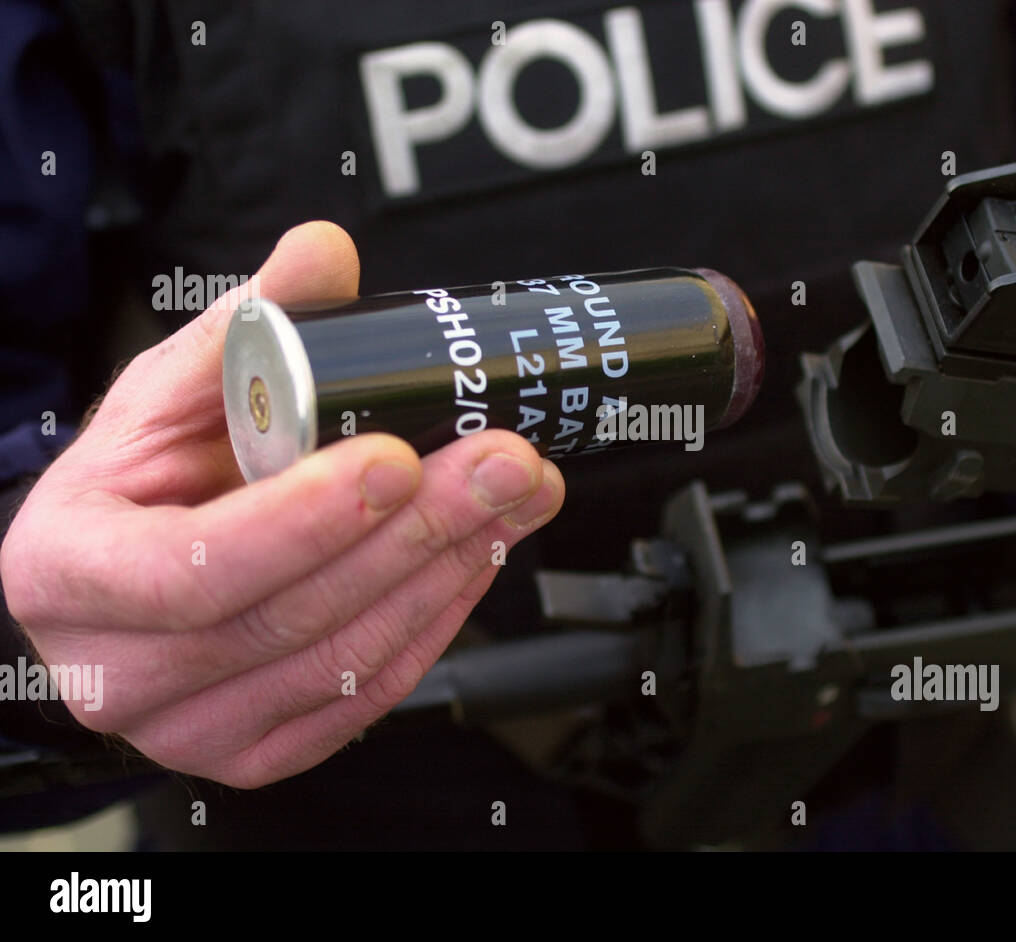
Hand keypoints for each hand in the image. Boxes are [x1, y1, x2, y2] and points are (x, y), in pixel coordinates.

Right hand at [0, 221, 564, 786]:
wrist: (123, 579)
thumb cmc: (136, 486)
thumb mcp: (168, 392)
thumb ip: (246, 326)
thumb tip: (325, 253)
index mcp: (72, 570)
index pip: (192, 569)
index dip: (303, 521)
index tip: (396, 458)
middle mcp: (121, 670)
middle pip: (290, 619)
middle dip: (417, 534)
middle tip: (505, 462)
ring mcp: (190, 728)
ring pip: (344, 663)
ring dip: (449, 572)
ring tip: (515, 497)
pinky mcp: (258, 749)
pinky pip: (366, 697)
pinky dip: (439, 622)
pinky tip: (480, 556)